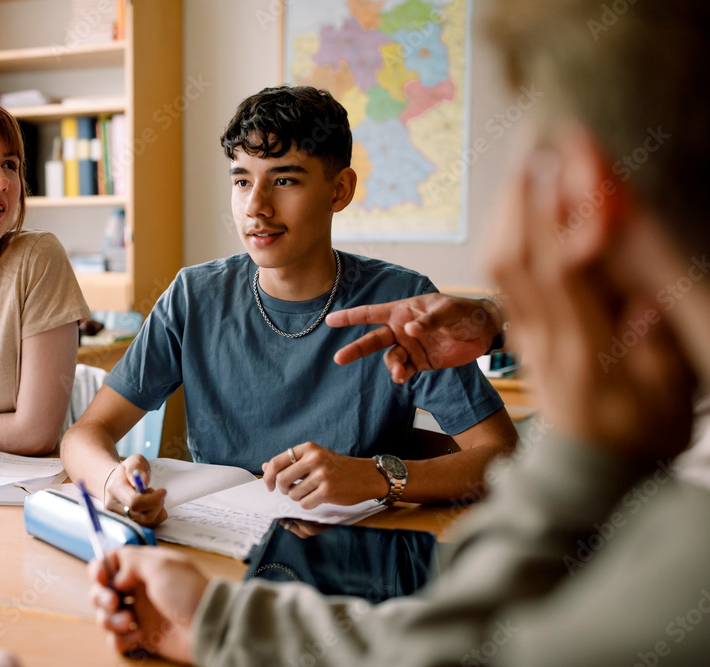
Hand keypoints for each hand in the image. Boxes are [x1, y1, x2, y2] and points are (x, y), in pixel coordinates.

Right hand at [89, 547, 208, 662]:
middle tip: (114, 601)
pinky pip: (116, 640)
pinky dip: (121, 639)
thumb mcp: (161, 565)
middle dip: (101, 596)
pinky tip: (138, 636)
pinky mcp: (141, 637)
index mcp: (143, 568)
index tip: (102, 577)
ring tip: (130, 622)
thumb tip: (114, 573)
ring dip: (111, 620)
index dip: (100, 568)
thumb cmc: (190, 593)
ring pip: (106, 616)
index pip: (111, 562)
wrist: (208, 625)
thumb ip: (131, 561)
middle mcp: (138, 590)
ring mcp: (139, 614)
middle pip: (102, 590)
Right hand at [103, 454, 166, 525]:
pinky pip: (149, 527)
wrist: (114, 484)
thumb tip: (143, 480)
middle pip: (143, 516)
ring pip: (147, 523)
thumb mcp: (133, 461)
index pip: (135, 502)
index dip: (153, 499)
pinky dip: (155, 516)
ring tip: (151, 499)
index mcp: (115, 489)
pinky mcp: (126, 525)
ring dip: (157, 510)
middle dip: (157, 504)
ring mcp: (119, 518)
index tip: (163, 491)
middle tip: (158, 494)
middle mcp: (113, 507)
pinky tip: (151, 507)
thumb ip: (137, 467)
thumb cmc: (126, 472)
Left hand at [262, 442, 386, 508]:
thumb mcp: (315, 457)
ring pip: (293, 494)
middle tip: (290, 491)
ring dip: (297, 498)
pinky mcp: (328, 491)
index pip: (276, 462)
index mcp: (308, 448)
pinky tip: (317, 499)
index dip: (269, 476)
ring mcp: (321, 475)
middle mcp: (314, 459)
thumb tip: (265, 467)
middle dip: (282, 490)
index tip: (270, 485)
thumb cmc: (338, 468)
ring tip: (309, 493)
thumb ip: (290, 462)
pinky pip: (305, 503)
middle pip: (282, 479)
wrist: (366, 476)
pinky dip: (308, 504)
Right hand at [326, 294, 502, 383]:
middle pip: (373, 340)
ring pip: (390, 359)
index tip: (330, 320)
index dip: (351, 316)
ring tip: (400, 373)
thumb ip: (430, 320)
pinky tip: (403, 378)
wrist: (486, 331)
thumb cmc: (466, 312)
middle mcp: (401, 329)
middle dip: (355, 349)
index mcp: (403, 311)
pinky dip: (401, 376)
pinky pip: (405, 371)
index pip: (372, 313)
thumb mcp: (451, 310)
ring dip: (392, 367)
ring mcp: (410, 348)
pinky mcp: (421, 363)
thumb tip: (409, 330)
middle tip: (339, 358)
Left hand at [489, 148, 695, 462]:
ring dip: (508, 213)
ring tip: (525, 167)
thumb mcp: (667, 396)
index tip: (569, 168)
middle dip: (524, 200)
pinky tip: (518, 210)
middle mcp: (545, 337)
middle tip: (535, 148)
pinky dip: (506, 238)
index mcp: (585, 348)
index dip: (561, 216)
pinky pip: (499, 283)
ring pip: (498, 268)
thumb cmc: (640, 435)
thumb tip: (645, 298)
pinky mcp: (520, 337)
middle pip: (516, 259)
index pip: (562, 271)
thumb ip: (654, 345)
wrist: (589, 475)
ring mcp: (525, 338)